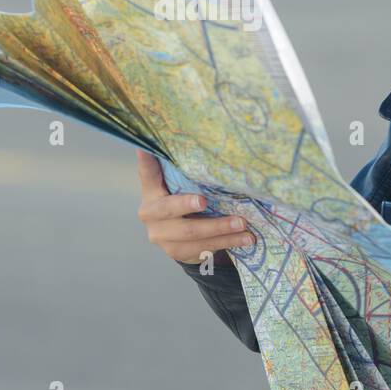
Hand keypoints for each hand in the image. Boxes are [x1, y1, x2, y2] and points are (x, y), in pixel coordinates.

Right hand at [136, 151, 254, 264]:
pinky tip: (245, 239)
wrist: (179, 239)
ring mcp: (162, 237)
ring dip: (221, 229)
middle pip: (169, 210)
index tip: (145, 151)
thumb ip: (178, 170)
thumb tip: (189, 136)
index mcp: (151, 192)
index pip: (147, 175)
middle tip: (205, 201)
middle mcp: (151, 215)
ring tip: (242, 224)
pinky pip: (204, 248)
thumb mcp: (177, 186)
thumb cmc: (182, 201)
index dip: (146, 164)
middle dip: (188, 205)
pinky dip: (227, 242)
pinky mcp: (177, 253)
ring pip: (193, 234)